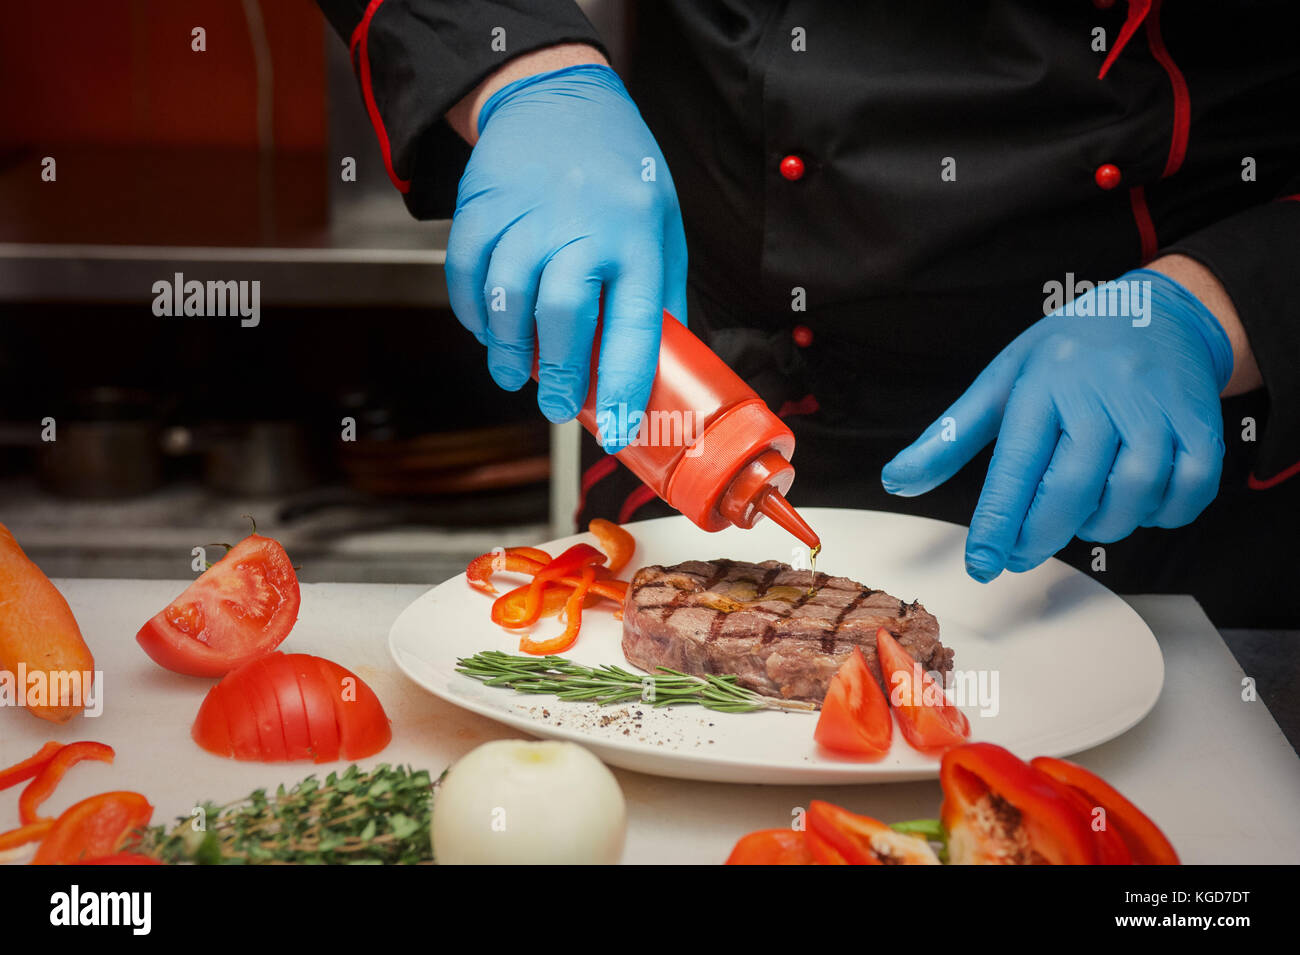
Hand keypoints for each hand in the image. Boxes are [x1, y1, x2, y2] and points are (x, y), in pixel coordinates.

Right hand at [445, 63, 687, 449]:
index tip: (613, 432)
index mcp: (638, 236)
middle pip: (560, 317)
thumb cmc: (619, 176)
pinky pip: (466, 275)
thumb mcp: (662, 227)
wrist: (557, 97)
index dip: (621, 386)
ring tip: (516, 374)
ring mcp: (526, 212)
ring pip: (506, 300)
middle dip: (555, 376)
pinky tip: (487, 330)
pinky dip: (472, 314)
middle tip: (554, 407)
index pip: (634, 325)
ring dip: (507, 352)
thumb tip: (654, 372)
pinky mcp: (481, 204)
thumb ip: (657, 296)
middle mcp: (583, 224)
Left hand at [881, 269, 1233, 581]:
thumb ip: (949, 436)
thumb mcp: (1001, 379)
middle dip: (1040, 537)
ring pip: (1129, 501)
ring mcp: (1156, 411)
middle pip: (1071, 492)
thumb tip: (897, 479)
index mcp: (1044, 385)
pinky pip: (1184, 496)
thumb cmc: (1068, 352)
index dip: (998, 526)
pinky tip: (1132, 500)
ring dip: (1099, 526)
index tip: (983, 565)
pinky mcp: (1201, 426)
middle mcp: (1102, 396)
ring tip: (1077, 512)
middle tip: (1019, 552)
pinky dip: (1158, 514)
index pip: (1016, 468)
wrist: (1158, 310)